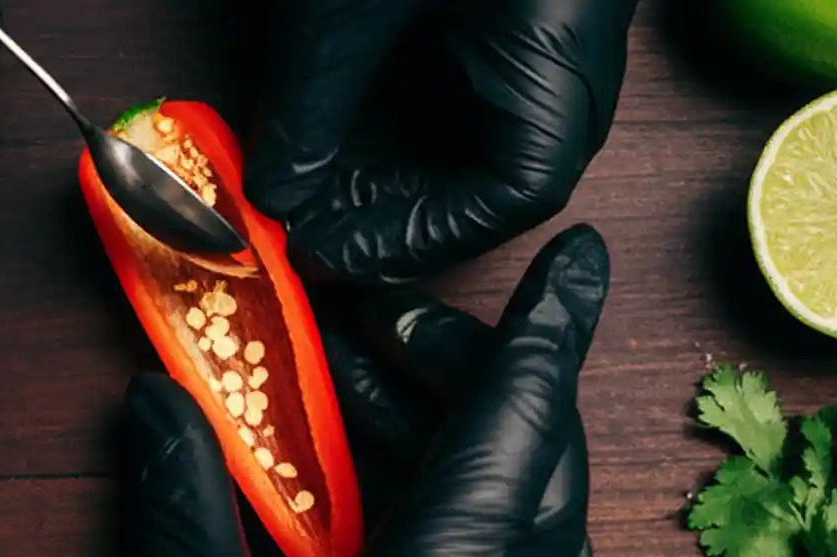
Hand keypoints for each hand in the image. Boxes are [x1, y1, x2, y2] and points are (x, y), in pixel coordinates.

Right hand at [115, 224, 609, 556]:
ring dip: (449, 446)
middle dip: (463, 372)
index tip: (577, 257)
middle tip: (383, 327)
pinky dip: (454, 519)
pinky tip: (377, 506)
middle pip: (528, 458)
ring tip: (355, 400)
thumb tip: (159, 402)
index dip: (549, 324)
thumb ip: (181, 501)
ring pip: (518, 521)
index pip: (519, 420)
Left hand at [244, 0, 636, 284]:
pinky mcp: (495, 43)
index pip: (509, 197)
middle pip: (478, 188)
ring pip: (458, 156)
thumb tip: (274, 192)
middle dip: (382, 212)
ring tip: (300, 188)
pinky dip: (386, 131)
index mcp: (559, 72)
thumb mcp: (353, 13)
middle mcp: (561, 81)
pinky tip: (326, 141)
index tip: (330, 252)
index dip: (412, 238)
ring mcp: (530, 62)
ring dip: (377, 176)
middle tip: (298, 226)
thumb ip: (312, 106)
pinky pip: (447, 112)